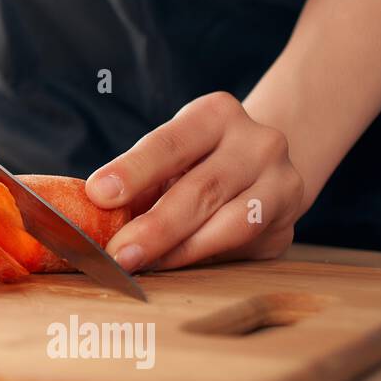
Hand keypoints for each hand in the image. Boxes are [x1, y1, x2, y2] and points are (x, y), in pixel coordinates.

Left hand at [86, 92, 304, 270]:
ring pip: (232, 221)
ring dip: (180, 249)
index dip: (133, 170)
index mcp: (215, 115)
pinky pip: (244, 244)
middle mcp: (257, 142)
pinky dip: (205, 256)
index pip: (170, 143)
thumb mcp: (168, 158)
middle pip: (202, 187)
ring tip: (141, 264)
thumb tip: (91, 217)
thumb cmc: (195, 164)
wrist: (262, 168)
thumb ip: (137, 182)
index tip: (98, 194)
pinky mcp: (289, 221)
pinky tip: (174, 265)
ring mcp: (281, 181)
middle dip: (154, 226)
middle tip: (117, 253)